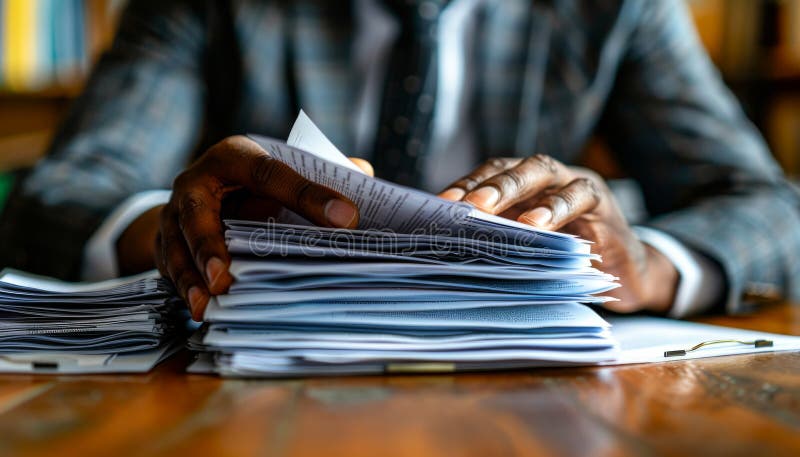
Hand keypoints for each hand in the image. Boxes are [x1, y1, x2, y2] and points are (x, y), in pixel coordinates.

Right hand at [124, 136, 371, 319]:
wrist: (202, 190)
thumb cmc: (253, 182)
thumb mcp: (282, 168)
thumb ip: (319, 172)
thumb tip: (363, 174)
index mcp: (234, 157)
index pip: (269, 172)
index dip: (306, 195)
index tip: (346, 219)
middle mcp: (196, 183)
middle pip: (197, 211)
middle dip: (209, 245)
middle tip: (225, 278)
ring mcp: (174, 214)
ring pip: (176, 245)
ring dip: (191, 277)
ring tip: (208, 304)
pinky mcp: (164, 242)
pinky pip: (170, 267)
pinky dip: (185, 289)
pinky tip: (201, 310)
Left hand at [438, 156, 677, 312]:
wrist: (627, 276)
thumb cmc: (569, 260)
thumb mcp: (531, 249)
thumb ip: (502, 239)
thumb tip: (451, 245)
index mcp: (528, 186)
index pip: (493, 173)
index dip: (466, 185)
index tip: (439, 204)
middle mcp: (552, 179)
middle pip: (517, 167)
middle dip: (487, 183)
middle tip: (464, 203)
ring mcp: (578, 186)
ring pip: (546, 173)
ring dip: (515, 188)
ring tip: (489, 208)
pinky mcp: (604, 206)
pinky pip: (581, 197)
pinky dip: (556, 209)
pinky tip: (536, 225)